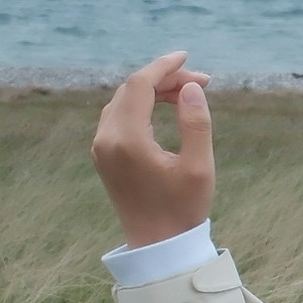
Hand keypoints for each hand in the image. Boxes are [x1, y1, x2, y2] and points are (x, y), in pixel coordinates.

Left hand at [90, 52, 212, 245]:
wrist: (156, 245)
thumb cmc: (182, 209)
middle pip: (131, 89)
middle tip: (201, 83)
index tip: (188, 57)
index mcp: (127, 139)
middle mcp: (106, 138)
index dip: (164, 66)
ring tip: (187, 93)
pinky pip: (118, 115)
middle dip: (164, 78)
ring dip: (153, 90)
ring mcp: (101, 147)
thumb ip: (196, 123)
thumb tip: (191, 88)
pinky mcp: (103, 154)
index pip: (140, 85)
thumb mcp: (200, 167)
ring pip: (123, 100)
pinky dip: (141, 104)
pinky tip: (164, 107)